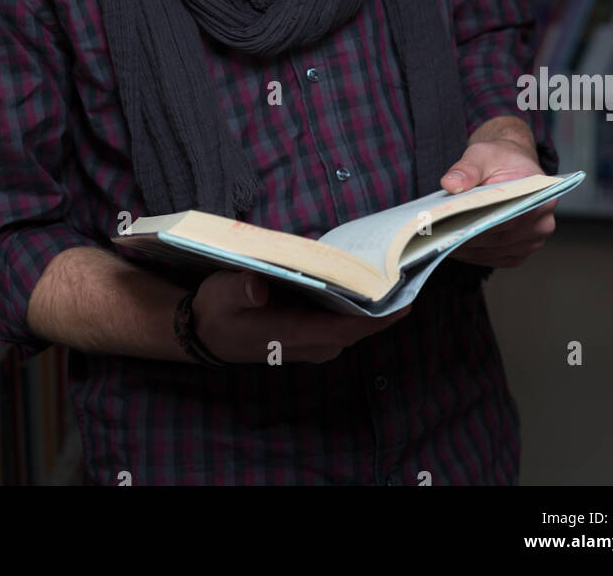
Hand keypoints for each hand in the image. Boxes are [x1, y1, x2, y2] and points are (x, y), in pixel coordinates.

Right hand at [190, 269, 411, 363]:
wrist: (203, 334)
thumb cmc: (216, 312)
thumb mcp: (221, 295)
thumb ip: (239, 289)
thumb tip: (258, 286)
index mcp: (294, 335)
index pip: (348, 329)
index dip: (379, 317)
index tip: (406, 298)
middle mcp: (311, 344)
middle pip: (359, 326)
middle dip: (385, 303)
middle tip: (408, 269)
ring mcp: (313, 342)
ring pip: (354, 324)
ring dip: (373, 302)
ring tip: (394, 267)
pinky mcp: (311, 334)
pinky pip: (343, 320)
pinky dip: (357, 302)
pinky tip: (365, 276)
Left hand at [440, 119, 555, 268]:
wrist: (510, 165)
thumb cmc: (501, 159)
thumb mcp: (482, 155)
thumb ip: (467, 169)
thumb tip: (450, 184)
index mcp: (541, 196)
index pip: (509, 217)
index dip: (479, 223)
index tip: (453, 226)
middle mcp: (542, 223)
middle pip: (500, 238)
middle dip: (468, 236)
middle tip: (438, 235)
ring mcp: (532, 241)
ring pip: (495, 252)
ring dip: (468, 249)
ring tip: (441, 240)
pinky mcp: (519, 251)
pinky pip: (494, 258)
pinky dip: (473, 254)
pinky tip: (454, 246)